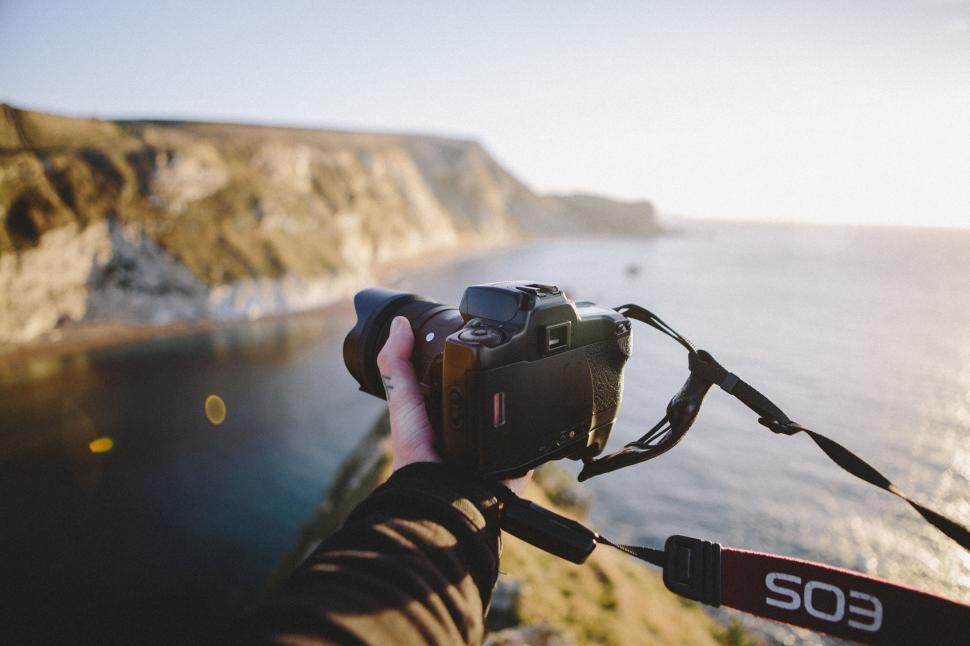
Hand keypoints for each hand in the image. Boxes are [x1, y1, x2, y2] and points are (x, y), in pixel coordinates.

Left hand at [377, 316, 531, 495]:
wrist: (443, 496)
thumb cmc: (417, 456)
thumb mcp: (402, 402)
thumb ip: (396, 365)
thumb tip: (399, 325)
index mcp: (447, 410)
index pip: (461, 376)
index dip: (467, 357)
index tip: (476, 334)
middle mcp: (471, 426)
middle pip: (491, 392)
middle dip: (502, 375)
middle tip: (512, 352)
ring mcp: (495, 444)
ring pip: (515, 413)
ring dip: (522, 400)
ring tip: (528, 377)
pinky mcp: (517, 461)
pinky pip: (534, 441)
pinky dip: (540, 427)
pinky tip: (546, 409)